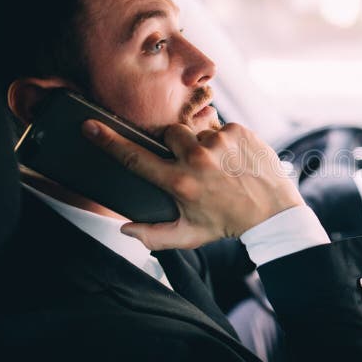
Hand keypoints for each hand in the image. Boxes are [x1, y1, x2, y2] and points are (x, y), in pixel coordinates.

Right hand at [82, 120, 303, 249]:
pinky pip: (222, 128)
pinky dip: (225, 142)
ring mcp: (219, 143)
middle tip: (190, 163)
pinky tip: (234, 160)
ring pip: (197, 131)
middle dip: (174, 144)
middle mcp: (197, 159)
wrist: (272, 212)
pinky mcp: (239, 132)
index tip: (90, 125)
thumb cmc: (227, 224)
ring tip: (218, 166)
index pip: (135, 158)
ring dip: (203, 145)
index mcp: (179, 183)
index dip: (108, 141)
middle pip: (168, 133)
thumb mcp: (189, 236)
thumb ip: (153, 236)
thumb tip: (125, 229)